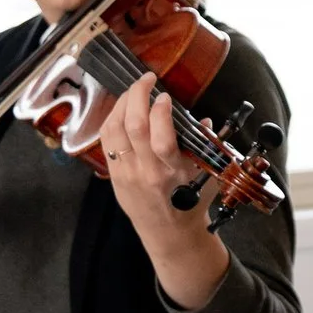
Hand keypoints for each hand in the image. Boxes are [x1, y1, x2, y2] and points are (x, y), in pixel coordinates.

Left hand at [97, 73, 228, 309]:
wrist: (169, 234)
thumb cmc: (190, 203)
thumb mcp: (205, 175)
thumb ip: (204, 146)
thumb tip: (202, 120)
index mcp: (171, 174)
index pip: (161, 138)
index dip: (161, 111)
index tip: (166, 96)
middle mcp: (145, 173)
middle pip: (132, 126)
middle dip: (137, 95)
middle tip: (146, 79)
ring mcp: (125, 173)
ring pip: (114, 130)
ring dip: (121, 103)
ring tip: (133, 90)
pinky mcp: (113, 175)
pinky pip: (107, 141)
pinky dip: (113, 119)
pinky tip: (122, 109)